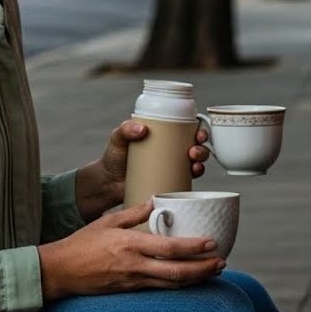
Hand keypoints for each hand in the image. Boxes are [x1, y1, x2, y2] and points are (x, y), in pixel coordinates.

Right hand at [38, 201, 223, 299]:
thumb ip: (133, 212)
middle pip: (176, 272)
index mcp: (131, 244)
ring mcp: (132, 281)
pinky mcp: (129, 290)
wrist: (59, 272)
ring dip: (195, 279)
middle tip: (221, 262)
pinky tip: (189, 279)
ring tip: (213, 271)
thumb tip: (155, 199)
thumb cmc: (81, 243)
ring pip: (171, 284)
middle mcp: (135, 265)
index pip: (169, 247)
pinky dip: (178, 285)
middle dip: (202, 269)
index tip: (211, 243)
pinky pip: (159, 289)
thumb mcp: (107, 221)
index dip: (194, 247)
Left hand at [77, 122, 211, 219]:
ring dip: (201, 162)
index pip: (186, 128)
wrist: (109, 182)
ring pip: (195, 162)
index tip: (198, 133)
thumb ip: (126, 129)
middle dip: (202, 148)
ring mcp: (172, 166)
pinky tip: (193, 176)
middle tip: (193, 151)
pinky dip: (194, 176)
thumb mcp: (118, 138)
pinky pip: (187, 179)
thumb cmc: (114, 157)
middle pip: (195, 145)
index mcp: (163, 134)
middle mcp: (171, 149)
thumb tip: (142, 128)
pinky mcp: (170, 181)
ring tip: (193, 164)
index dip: (199, 129)